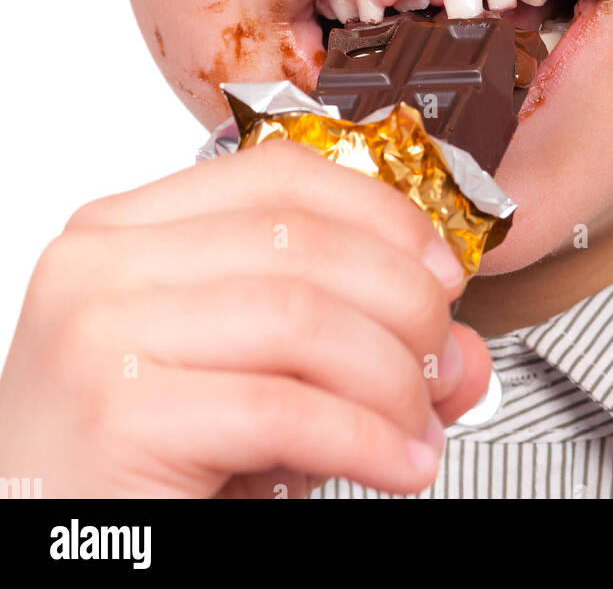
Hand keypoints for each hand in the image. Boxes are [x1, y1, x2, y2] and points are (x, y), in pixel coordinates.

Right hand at [0, 140, 491, 497]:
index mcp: (124, 230)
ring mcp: (101, 329)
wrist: (40, 547)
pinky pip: (284, 408)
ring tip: (420, 427)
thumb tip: (462, 353)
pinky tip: (397, 465)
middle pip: (301, 239)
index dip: (381, 214)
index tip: (441, 270)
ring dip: (392, 377)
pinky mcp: (119, 411)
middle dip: (405, 303)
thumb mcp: (248, 385)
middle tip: (442, 364)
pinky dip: (366, 439)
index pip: (277, 174)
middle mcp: (103, 261)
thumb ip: (349, 353)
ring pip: (302, 316)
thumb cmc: (130, 471)